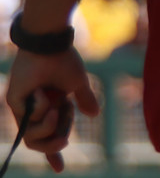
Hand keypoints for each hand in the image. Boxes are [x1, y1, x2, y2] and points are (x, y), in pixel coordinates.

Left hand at [4, 48, 98, 172]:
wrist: (50, 45)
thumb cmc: (64, 60)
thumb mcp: (78, 84)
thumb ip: (85, 99)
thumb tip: (95, 114)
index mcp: (48, 107)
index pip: (47, 136)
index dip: (52, 155)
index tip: (60, 169)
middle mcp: (33, 110)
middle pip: (39, 143)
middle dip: (54, 145)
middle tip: (66, 137)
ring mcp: (22, 107)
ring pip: (32, 137)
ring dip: (49, 126)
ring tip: (55, 108)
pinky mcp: (14, 102)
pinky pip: (29, 118)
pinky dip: (41, 107)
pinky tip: (41, 90)